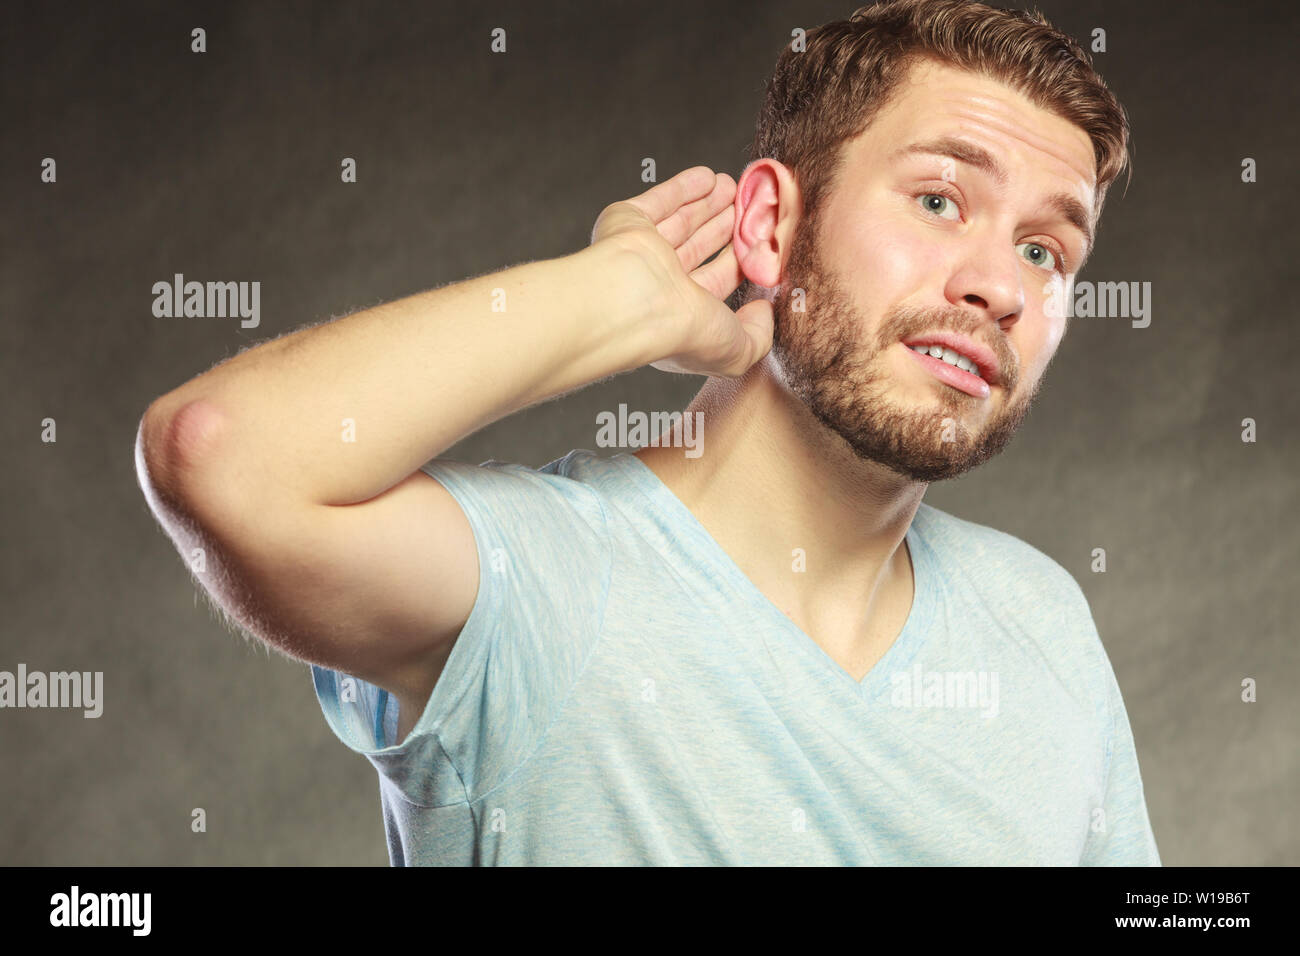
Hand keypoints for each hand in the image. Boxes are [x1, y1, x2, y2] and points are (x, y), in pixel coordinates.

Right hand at [590, 166, 773, 376]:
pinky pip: (659, 200)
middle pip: (699, 248)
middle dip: (724, 228)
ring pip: (680, 222)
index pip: (716, 282)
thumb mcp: (739, 349)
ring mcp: (641, 252)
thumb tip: (762, 310)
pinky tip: (708, 177)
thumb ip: (759, 335)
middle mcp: (658, 285)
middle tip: (748, 208)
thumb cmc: (682, 332)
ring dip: (707, 204)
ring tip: (735, 187)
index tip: (761, 244)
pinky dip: (684, 187)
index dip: (739, 263)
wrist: (636, 303)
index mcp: (679, 316)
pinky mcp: (626, 222)